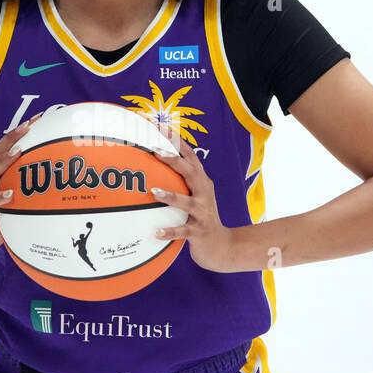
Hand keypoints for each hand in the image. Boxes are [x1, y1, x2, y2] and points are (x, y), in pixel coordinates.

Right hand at [0, 112, 41, 264]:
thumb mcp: (12, 205)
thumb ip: (25, 194)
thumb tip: (53, 188)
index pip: (4, 150)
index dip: (17, 134)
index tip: (35, 120)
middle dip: (12, 138)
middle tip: (29, 125)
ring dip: (5, 161)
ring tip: (18, 151)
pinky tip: (10, 194)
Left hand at [149, 123, 239, 272]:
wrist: (221, 246)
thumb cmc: (200, 218)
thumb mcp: (194, 195)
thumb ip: (179, 181)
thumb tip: (151, 165)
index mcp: (201, 182)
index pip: (189, 155)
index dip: (176, 140)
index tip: (159, 126)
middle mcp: (203, 193)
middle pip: (191, 172)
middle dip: (174, 160)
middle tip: (155, 150)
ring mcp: (202, 212)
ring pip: (186, 202)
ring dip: (170, 196)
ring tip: (153, 192)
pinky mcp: (199, 232)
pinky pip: (182, 231)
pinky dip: (169, 232)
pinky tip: (155, 233)